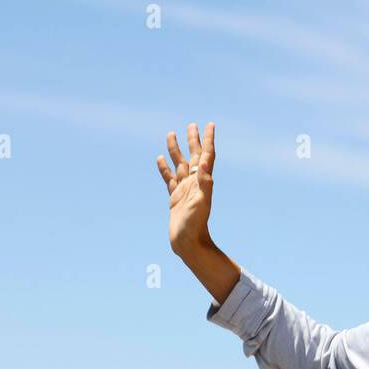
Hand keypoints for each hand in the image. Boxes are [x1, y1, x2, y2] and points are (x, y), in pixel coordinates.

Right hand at [156, 122, 215, 256]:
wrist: (188, 243)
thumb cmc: (196, 224)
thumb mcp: (201, 202)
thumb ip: (204, 181)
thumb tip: (203, 161)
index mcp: (202, 181)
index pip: (206, 155)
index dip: (208, 140)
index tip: (210, 125)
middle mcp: (194, 183)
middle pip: (193, 156)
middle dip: (193, 140)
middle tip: (191, 125)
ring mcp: (183, 189)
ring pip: (178, 164)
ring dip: (175, 150)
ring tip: (171, 134)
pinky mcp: (174, 197)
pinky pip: (169, 178)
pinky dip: (164, 168)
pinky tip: (159, 159)